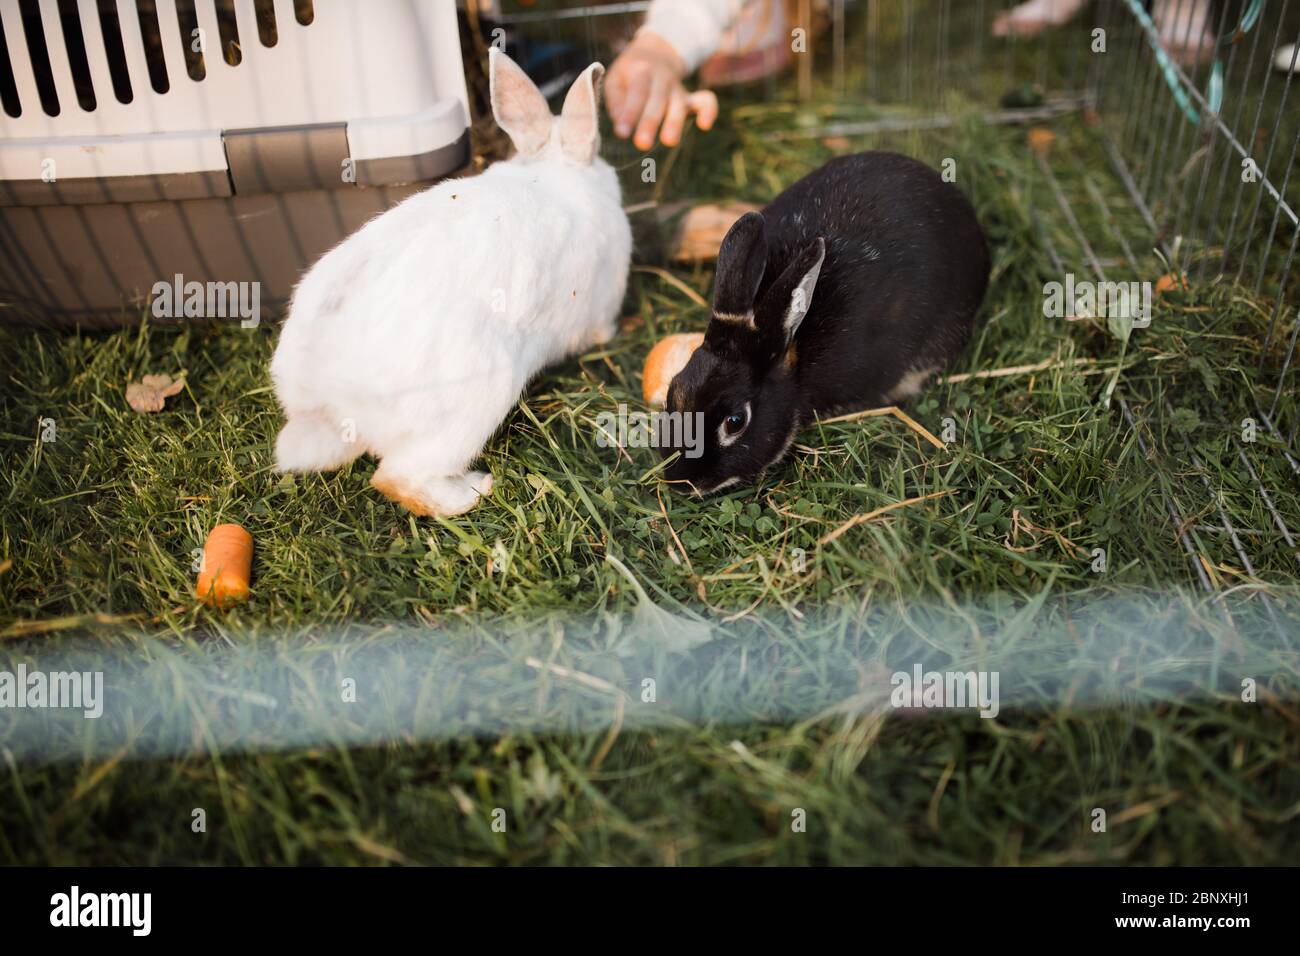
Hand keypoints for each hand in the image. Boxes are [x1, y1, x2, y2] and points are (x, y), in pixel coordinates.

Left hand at [605, 31, 718, 149]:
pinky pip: (705, 101)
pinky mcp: (690, 99)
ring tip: (669, 141)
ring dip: (674, 123)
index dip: (629, 113)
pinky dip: (709, 110)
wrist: (655, 53)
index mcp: (641, 71)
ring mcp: (678, 89)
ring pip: (678, 105)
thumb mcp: (615, 79)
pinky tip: (705, 125)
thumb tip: (621, 124)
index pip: (636, 93)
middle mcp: (662, 79)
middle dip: (650, 122)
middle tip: (642, 144)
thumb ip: (616, 101)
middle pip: (657, 101)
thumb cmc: (629, 73)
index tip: (622, 133)